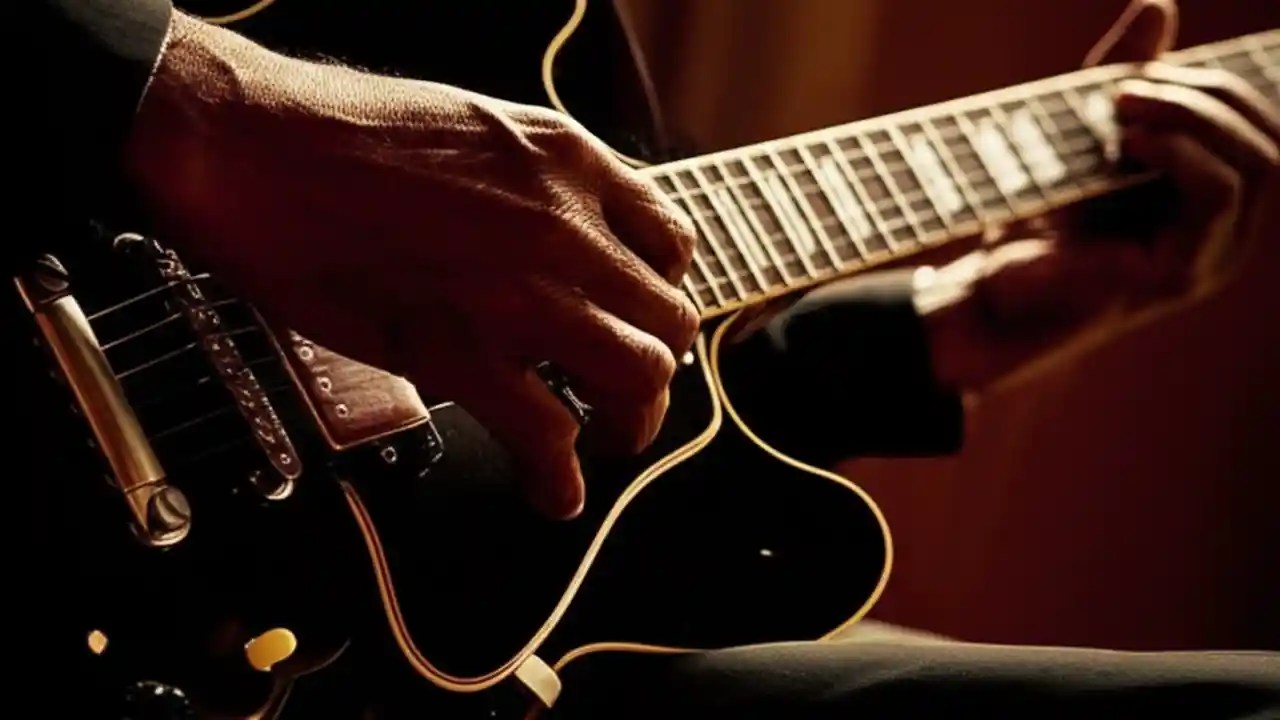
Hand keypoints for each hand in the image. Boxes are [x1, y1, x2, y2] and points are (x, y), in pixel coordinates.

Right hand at [123, 13, 699, 518]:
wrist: (254, 149)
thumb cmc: (340, 134)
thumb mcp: (478, 128)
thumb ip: (537, 186)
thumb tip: (554, 235)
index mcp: (569, 161)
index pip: (671, 243)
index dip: (658, 295)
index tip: (637, 319)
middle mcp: (566, 226)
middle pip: (668, 323)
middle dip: (656, 372)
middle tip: (628, 395)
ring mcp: (524, 293)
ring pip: (638, 380)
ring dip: (630, 426)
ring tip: (605, 443)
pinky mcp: (465, 354)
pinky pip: (549, 437)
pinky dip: (559, 479)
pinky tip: (551, 489)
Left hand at [919, 0, 1279, 391]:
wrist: (986, 297)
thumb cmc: (1032, 224)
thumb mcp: (1082, 139)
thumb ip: (1126, 80)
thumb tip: (1158, 6)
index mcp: (1212, 202)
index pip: (1255, 125)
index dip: (1210, 85)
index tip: (1141, 68)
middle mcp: (1225, 233)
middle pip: (1269, 138)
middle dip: (1208, 92)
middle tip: (1134, 80)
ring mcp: (1210, 257)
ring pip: (1257, 162)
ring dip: (1194, 115)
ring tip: (1125, 101)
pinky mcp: (1182, 274)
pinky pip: (1216, 194)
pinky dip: (1180, 153)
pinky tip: (1127, 139)